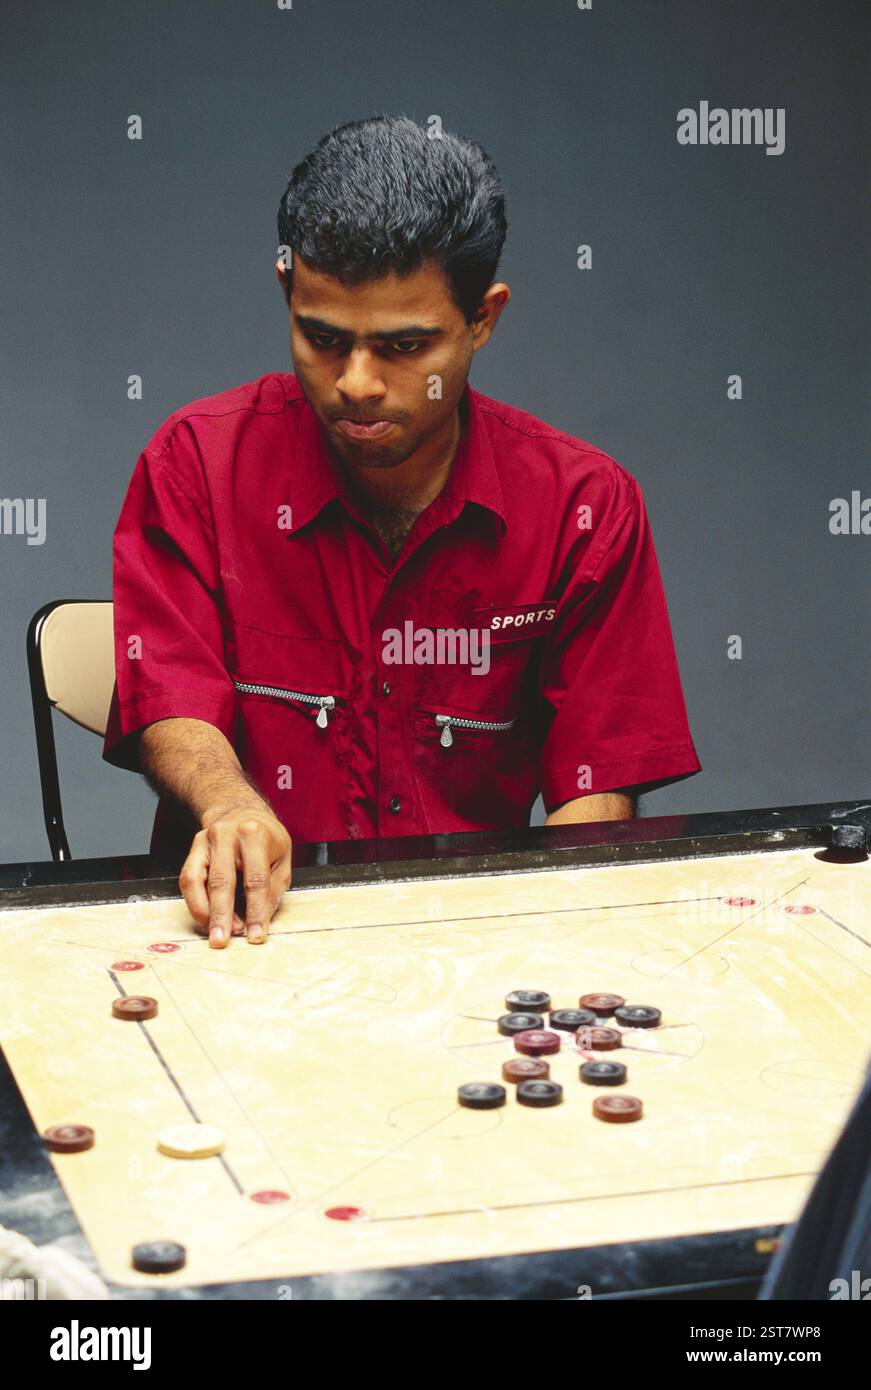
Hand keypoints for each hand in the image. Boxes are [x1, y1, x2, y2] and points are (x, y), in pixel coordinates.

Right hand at [179, 805, 291, 947]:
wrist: (241, 812)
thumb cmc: (266, 839)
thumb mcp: (282, 859)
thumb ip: (273, 889)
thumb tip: (260, 920)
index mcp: (255, 835)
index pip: (256, 880)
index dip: (256, 911)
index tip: (255, 935)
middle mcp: (227, 835)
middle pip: (222, 881)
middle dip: (222, 915)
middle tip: (222, 940)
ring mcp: (205, 841)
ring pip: (196, 881)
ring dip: (203, 912)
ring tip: (213, 933)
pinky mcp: (193, 849)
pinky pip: (186, 880)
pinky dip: (194, 903)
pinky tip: (205, 917)